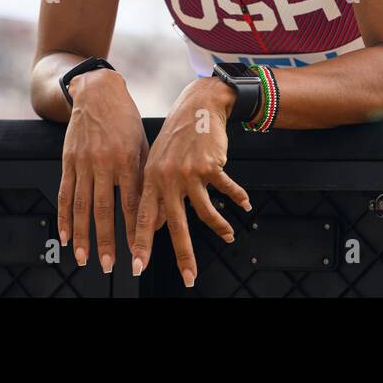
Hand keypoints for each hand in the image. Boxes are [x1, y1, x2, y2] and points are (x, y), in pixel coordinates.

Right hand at [58, 67, 148, 272]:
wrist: (97, 91)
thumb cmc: (126, 119)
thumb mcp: (142, 144)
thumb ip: (144, 176)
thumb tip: (155, 210)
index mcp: (126, 159)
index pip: (131, 203)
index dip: (134, 231)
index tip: (137, 253)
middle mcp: (103, 163)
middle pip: (103, 210)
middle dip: (106, 240)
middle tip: (108, 266)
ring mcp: (83, 162)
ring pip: (80, 206)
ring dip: (82, 236)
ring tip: (84, 259)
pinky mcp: (68, 160)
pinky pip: (64, 194)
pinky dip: (64, 217)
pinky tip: (66, 236)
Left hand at [131, 77, 251, 287]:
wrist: (198, 104)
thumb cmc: (177, 135)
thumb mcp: (158, 161)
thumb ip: (156, 192)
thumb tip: (157, 226)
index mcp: (151, 179)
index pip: (144, 218)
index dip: (141, 244)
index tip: (138, 267)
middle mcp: (167, 177)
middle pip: (176, 225)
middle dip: (183, 254)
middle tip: (189, 278)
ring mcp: (189, 172)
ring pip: (205, 212)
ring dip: (219, 227)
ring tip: (229, 237)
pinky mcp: (209, 165)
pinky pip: (226, 190)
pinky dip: (237, 198)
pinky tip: (244, 206)